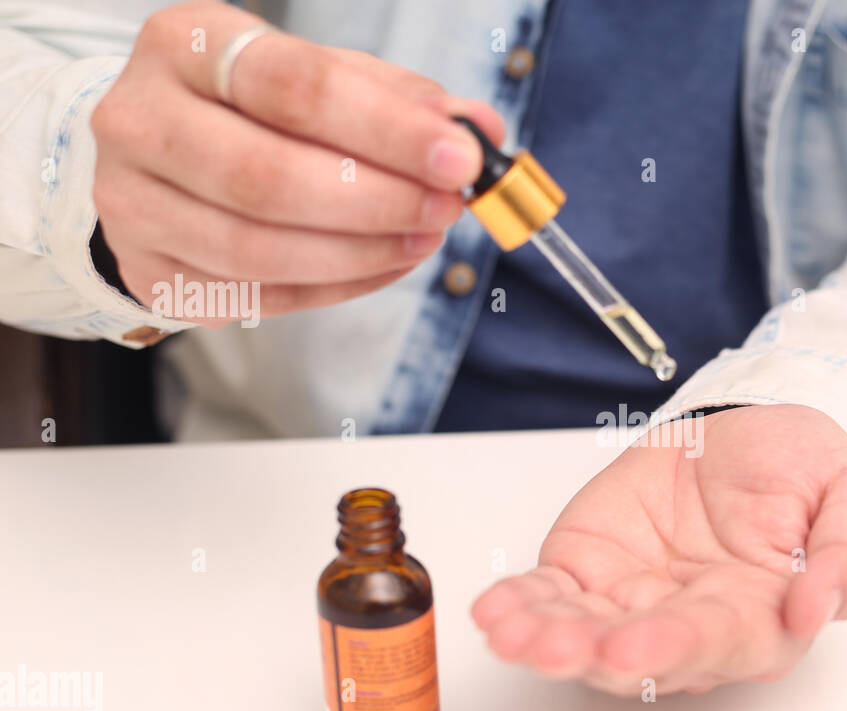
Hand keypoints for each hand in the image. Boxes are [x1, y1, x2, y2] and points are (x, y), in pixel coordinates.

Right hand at [90, 0, 503, 323]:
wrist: (154, 156)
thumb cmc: (251, 110)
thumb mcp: (317, 78)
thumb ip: (396, 98)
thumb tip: (479, 128)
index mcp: (187, 44)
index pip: (293, 86)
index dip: (385, 127)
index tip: (459, 156)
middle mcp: (141, 118)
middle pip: (268, 177)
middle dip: (378, 200)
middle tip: (447, 207)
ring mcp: (132, 202)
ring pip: (259, 249)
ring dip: (362, 252)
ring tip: (423, 238)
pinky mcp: (149, 271)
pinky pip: (259, 296)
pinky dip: (337, 285)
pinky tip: (384, 264)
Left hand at [472, 404, 846, 695]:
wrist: (746, 431)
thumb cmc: (803, 469)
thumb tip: (816, 608)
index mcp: (761, 620)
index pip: (718, 643)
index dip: (674, 647)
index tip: (635, 647)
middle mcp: (689, 628)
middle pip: (639, 655)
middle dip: (593, 655)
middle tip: (556, 648)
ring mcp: (631, 606)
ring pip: (584, 637)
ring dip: (544, 639)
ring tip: (509, 632)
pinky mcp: (587, 574)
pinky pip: (549, 599)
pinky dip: (519, 606)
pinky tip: (493, 610)